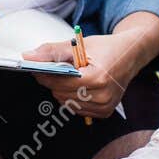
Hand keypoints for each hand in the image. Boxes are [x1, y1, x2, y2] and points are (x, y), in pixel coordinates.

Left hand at [26, 31, 145, 117]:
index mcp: (97, 78)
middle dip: (54, 82)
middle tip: (57, 69)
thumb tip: (27, 57)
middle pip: (61, 94)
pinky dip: (73, 98)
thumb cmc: (106, 48)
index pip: (59, 83)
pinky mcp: (105, 112)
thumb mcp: (78, 45)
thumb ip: (51, 52)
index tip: (37, 68)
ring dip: (63, 91)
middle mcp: (103, 96)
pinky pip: (77, 109)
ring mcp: (105, 107)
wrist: (131, 54)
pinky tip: (80, 86)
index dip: (45, 75)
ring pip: (67, 103)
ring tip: (73, 76)